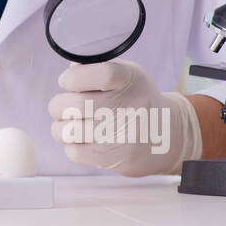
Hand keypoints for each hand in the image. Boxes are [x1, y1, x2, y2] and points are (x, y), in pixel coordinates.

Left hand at [47, 59, 201, 176]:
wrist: (168, 136)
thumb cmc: (137, 101)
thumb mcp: (127, 75)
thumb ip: (97, 68)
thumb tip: (70, 71)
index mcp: (130, 80)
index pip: (101, 73)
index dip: (74, 77)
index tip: (67, 81)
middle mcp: (130, 106)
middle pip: (76, 105)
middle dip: (58, 105)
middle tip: (60, 106)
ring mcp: (123, 135)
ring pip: (70, 131)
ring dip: (59, 127)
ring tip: (67, 125)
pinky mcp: (116, 158)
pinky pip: (74, 152)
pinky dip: (70, 145)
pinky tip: (80, 140)